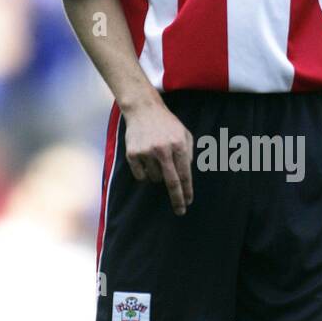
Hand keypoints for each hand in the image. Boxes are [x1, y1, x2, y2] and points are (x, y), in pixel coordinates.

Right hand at [123, 98, 193, 215]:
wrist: (143, 109)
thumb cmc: (167, 124)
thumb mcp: (184, 134)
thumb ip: (188, 154)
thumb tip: (186, 176)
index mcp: (178, 145)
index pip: (185, 174)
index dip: (187, 191)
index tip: (188, 202)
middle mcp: (163, 150)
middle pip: (171, 182)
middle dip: (177, 199)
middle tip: (180, 211)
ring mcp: (146, 152)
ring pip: (155, 179)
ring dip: (158, 176)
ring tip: (156, 159)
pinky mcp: (133, 154)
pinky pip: (141, 176)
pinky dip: (145, 173)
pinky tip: (146, 159)